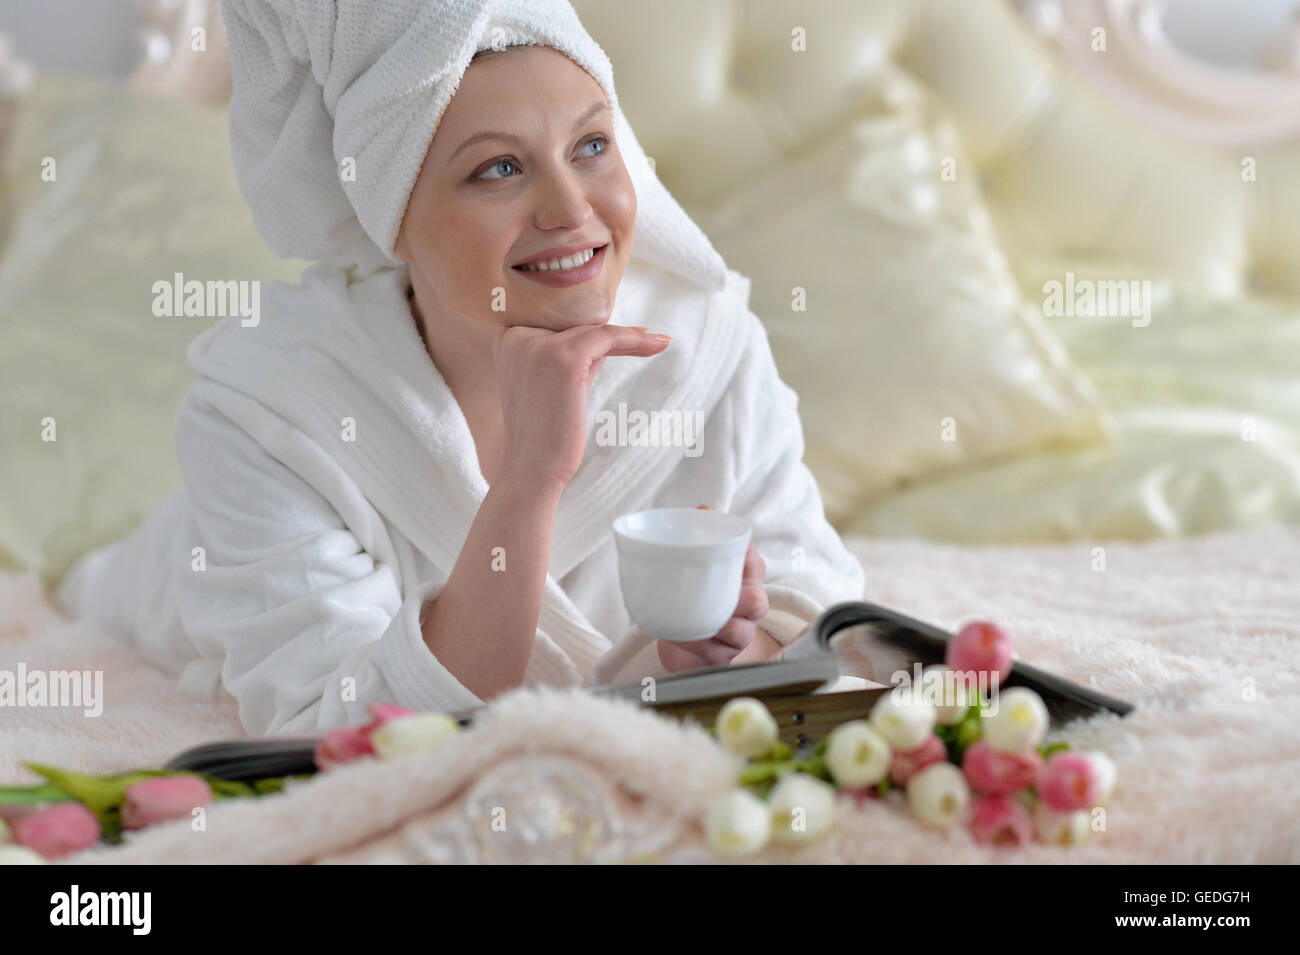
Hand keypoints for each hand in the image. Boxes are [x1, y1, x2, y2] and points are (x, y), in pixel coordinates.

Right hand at [493, 323, 669, 490]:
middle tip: (648, 337)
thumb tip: (606, 336)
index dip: (592, 328)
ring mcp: (537, 345)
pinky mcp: (562, 357)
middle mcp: (516, 336)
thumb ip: (571, 356)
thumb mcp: (552, 382)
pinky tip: (656, 344)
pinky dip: (633, 340)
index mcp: (507, 339)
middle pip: (575, 326)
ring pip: (592, 331)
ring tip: (657, 342)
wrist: (532, 469)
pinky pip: (606, 338)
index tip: (628, 331)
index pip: (558, 325)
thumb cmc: (544, 433)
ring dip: (629, 337)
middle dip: (612, 335)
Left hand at [658, 506, 768, 671]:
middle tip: (710, 589)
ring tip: (692, 616)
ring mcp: (740, 634)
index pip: (754, 563)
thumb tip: (703, 508)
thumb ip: (701, 539)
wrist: (691, 643)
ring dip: (716, 624)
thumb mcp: (702, 569)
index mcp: (746, 579)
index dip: (746, 555)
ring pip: (740, 631)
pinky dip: (698, 644)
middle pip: (755, 601)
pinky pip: (715, 652)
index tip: (732, 546)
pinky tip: (683, 636)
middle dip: (737, 597)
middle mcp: (750, 607)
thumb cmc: (701, 597)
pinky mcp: (724, 657)